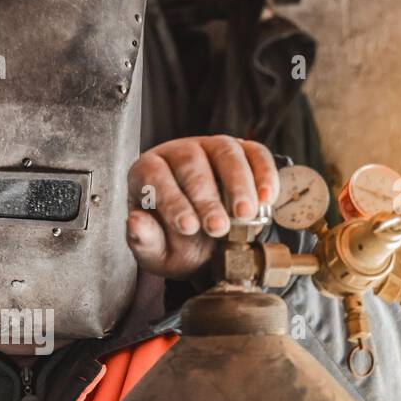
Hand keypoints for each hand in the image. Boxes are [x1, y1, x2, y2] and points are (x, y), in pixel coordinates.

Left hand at [126, 135, 279, 281]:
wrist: (208, 246)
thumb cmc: (176, 244)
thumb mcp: (156, 252)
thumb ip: (145, 240)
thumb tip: (134, 223)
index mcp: (147, 172)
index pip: (155, 177)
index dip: (172, 201)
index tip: (188, 228)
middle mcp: (178, 153)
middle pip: (192, 164)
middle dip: (207, 198)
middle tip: (219, 228)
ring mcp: (211, 147)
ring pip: (226, 152)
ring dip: (238, 184)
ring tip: (246, 215)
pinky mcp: (242, 151)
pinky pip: (256, 153)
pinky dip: (264, 174)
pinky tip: (267, 199)